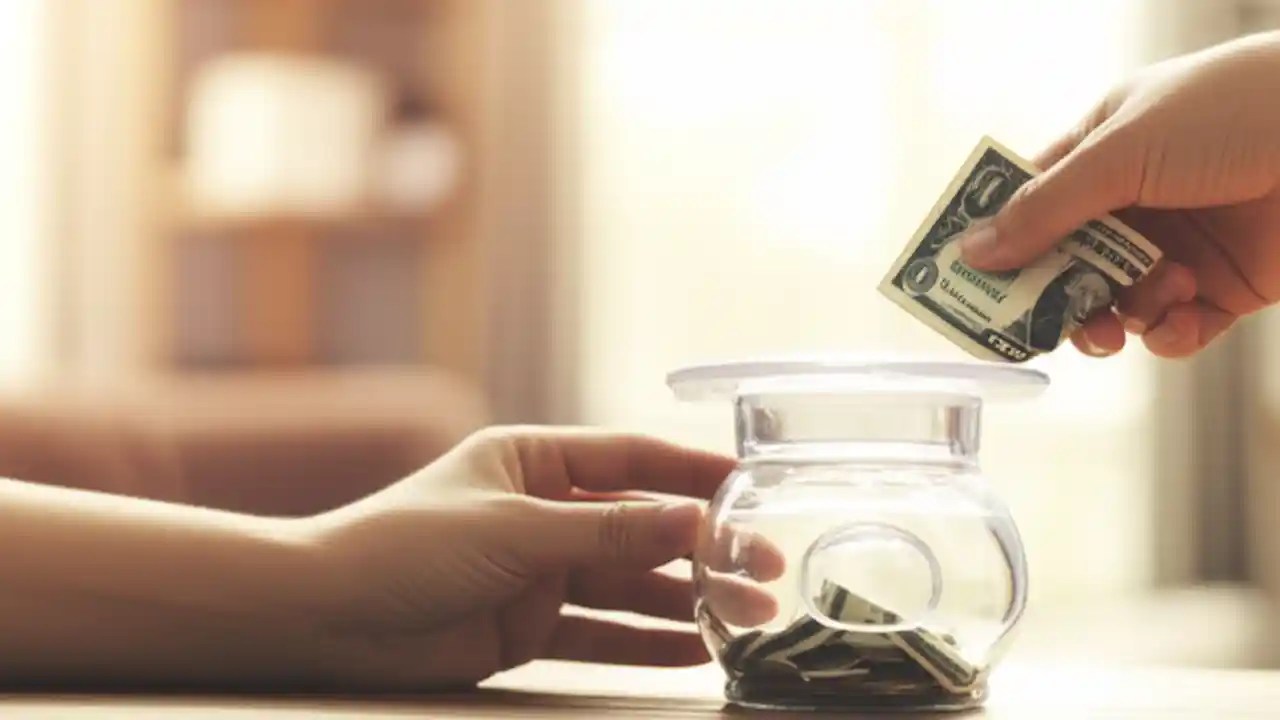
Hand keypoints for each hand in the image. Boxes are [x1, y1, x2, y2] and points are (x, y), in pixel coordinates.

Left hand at [295, 427, 782, 690]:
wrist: (326, 618)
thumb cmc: (405, 546)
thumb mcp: (513, 528)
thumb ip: (605, 531)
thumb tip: (693, 522)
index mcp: (534, 460)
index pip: (630, 458)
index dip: (692, 470)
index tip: (751, 483)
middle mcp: (543, 511)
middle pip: (639, 530)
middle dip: (702, 551)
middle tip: (765, 571)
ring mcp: (537, 571)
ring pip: (627, 585)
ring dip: (685, 601)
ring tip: (747, 619)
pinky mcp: (526, 626)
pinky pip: (599, 633)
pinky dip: (643, 642)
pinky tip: (693, 649)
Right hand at [959, 31, 1279, 357]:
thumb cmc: (1232, 111)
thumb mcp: (1121, 152)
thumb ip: (1045, 209)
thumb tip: (972, 251)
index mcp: (1102, 149)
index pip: (1029, 202)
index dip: (997, 242)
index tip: (965, 284)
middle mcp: (1134, 199)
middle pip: (1065, 265)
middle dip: (1052, 296)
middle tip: (1042, 325)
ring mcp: (1178, 244)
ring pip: (1115, 303)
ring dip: (1118, 314)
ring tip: (1135, 310)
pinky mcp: (1224, 286)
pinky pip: (1174, 328)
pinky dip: (1168, 334)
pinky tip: (1177, 320)